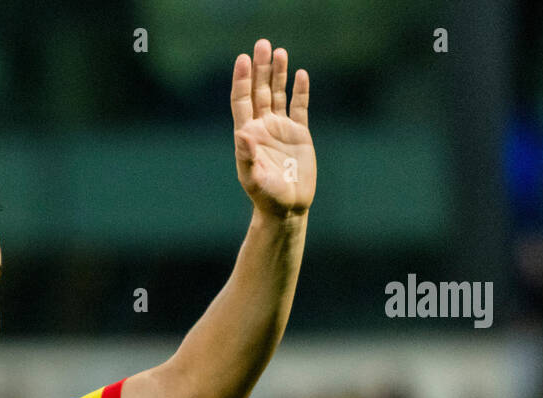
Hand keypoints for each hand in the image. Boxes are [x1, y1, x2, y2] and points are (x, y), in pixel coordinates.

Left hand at [231, 39, 314, 217]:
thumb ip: (247, 157)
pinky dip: (300, 91)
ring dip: (278, 74)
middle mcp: (263, 128)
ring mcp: (281, 129)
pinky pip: (300, 107)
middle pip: (260, 91)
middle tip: (262, 44)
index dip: (242, 80)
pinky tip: (301, 75)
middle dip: (261, 68)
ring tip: (280, 52)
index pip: (242, 101)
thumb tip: (242, 135)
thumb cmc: (267, 197)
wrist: (287, 208)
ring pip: (278, 95)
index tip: (243, 59)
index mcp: (248, 135)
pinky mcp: (299, 134)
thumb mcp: (254, 179)